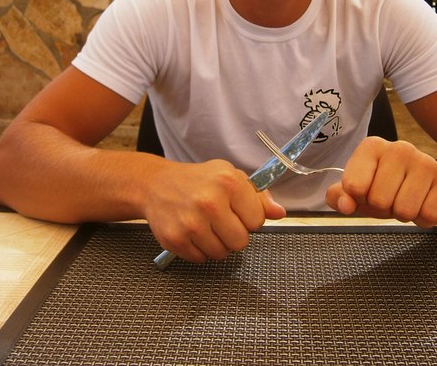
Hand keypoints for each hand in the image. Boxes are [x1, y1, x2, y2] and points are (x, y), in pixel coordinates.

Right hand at [144, 159, 285, 261]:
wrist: (157, 184)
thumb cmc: (199, 180)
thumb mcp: (231, 177)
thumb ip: (258, 196)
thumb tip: (279, 213)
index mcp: (228, 182)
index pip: (257, 220)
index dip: (250, 218)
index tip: (239, 210)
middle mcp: (210, 202)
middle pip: (241, 242)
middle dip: (235, 234)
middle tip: (223, 221)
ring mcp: (191, 222)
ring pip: (222, 254)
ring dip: (218, 244)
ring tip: (207, 226)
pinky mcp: (175, 239)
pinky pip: (201, 259)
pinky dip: (200, 250)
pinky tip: (193, 232)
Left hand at [326, 138, 436, 226]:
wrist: (430, 183)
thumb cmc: (388, 185)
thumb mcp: (359, 190)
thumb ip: (340, 196)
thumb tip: (345, 205)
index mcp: (372, 147)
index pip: (353, 185)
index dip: (358, 198)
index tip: (366, 192)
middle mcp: (399, 148)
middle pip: (379, 200)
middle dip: (384, 208)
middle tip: (391, 198)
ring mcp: (425, 162)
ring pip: (405, 210)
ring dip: (404, 215)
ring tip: (407, 200)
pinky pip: (429, 215)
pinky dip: (424, 219)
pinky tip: (424, 203)